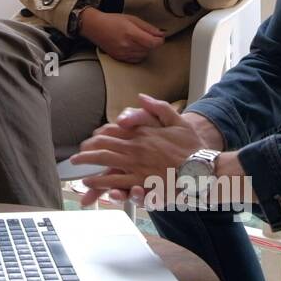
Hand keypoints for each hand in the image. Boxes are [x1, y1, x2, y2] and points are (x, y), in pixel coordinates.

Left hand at [70, 94, 208, 207]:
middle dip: (88, 149)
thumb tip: (141, 98)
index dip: (101, 135)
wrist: (203, 170)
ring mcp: (137, 166)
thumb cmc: (193, 148)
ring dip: (89, 163)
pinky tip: (89, 182)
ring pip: (105, 162)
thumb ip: (158, 107)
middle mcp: (137, 148)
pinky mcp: (140, 182)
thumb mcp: (178, 121)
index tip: (93, 138)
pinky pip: (115, 181)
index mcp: (144, 134)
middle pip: (104, 146)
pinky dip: (100, 181)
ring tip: (78, 164)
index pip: (115, 131)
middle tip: (77, 154)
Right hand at [78, 8, 164, 63]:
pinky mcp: (119, 58)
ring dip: (145, 49)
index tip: (159, 37)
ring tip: (139, 40)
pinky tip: (134, 47)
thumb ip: (147, 27)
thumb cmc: (112, 20)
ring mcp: (122, 53)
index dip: (159, 40)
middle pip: (149, 49)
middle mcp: (127, 45)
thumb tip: (160, 34)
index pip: (153, 43)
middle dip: (152, 43)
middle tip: (148, 36)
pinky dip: (138, 54)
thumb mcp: (132, 18)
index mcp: (131, 33)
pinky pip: (136, 60)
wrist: (95, 27)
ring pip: (143, 55)